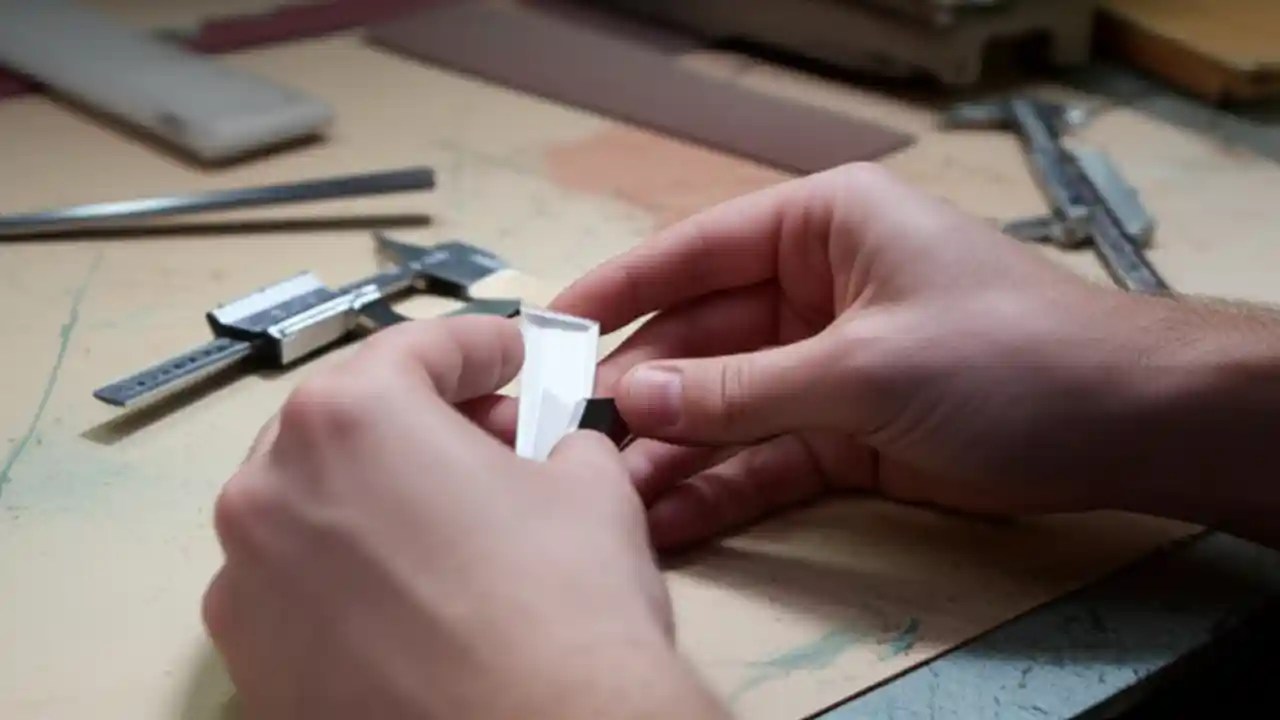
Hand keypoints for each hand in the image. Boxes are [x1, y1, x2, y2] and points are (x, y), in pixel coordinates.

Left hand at [203, 316, 724, 718]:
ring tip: (450, 528)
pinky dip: (347, 574)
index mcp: (351, 417)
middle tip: (496, 442)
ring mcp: (245, 580)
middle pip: (350, 421)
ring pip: (313, 505)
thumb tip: (555, 449)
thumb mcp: (590, 488)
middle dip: (424, 421)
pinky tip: (412, 601)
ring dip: (378, 497)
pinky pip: (296, 586)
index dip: (479, 347)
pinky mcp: (248, 663)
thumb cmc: (565, 612)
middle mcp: (270, 488)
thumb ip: (560, 442)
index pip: (415, 350)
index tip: (510, 356)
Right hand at [554, 163, 1169, 550]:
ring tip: (611, 497)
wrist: (1121, 426)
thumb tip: (632, 397)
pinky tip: (672, 517)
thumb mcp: (860, 367)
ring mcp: (828, 365)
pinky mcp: (846, 432)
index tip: (552, 326)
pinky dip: (724, 485)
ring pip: (727, 406)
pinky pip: (766, 455)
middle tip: (573, 440)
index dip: (621, 290)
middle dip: (644, 392)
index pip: (697, 252)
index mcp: (823, 229)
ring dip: (674, 450)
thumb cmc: (1006, 355)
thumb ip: (739, 390)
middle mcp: (817, 289)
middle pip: (703, 339)